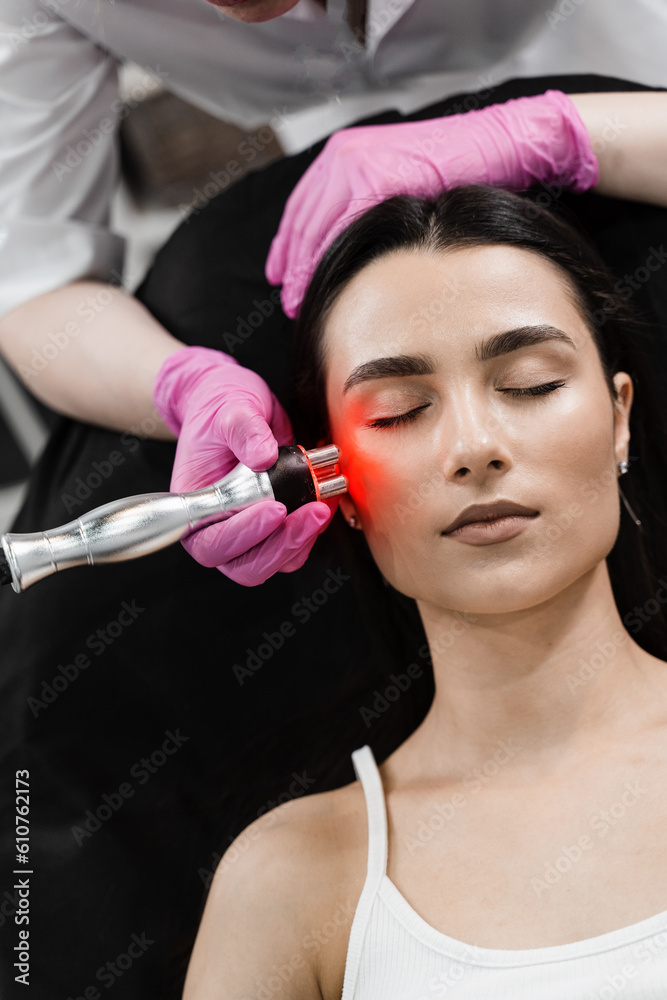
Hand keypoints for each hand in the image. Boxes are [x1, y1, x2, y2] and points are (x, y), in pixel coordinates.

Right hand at [153, 345, 334, 585]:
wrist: (236, 406)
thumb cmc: (220, 409)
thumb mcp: (230, 409)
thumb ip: (245, 431)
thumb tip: (263, 456)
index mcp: (195, 507)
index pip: (212, 542)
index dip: (243, 534)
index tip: (274, 508)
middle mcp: (217, 526)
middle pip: (245, 564)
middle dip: (281, 543)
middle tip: (312, 512)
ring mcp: (246, 530)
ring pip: (273, 561)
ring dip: (300, 540)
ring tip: (321, 506)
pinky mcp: (273, 527)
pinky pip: (293, 546)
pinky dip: (311, 531)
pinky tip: (324, 504)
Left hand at [265, 89, 598, 317]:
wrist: (494, 147)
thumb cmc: (457, 169)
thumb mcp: (400, 183)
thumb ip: (369, 203)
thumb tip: (347, 244)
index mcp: (346, 151)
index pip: (304, 205)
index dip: (289, 245)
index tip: (281, 276)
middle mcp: (345, 152)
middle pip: (303, 218)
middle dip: (291, 263)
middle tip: (287, 300)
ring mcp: (358, 161)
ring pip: (315, 225)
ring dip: (303, 268)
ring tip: (298, 301)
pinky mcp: (375, 175)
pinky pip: (339, 225)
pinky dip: (327, 258)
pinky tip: (323, 285)